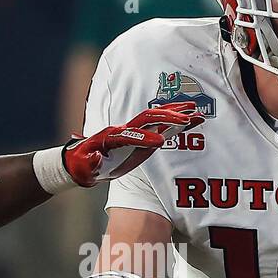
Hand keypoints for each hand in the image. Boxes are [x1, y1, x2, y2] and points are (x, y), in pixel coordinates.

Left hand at [63, 101, 204, 186]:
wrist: (80, 162)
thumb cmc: (81, 165)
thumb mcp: (83, 166)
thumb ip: (91, 162)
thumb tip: (97, 157)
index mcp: (111, 138)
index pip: (131, 136)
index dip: (144, 138)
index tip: (160, 143)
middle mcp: (125, 130)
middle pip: (148, 119)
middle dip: (167, 117)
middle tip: (186, 118)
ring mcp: (134, 132)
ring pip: (157, 118)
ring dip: (175, 114)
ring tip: (196, 111)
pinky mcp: (141, 138)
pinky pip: (160, 128)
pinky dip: (175, 124)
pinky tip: (191, 121)